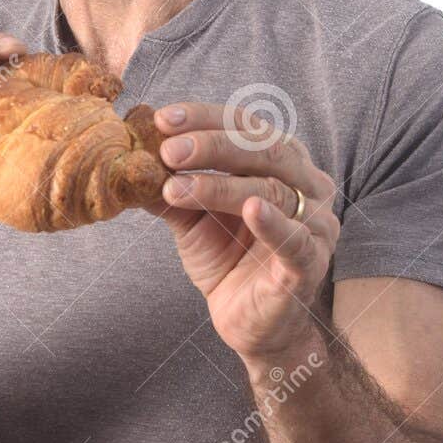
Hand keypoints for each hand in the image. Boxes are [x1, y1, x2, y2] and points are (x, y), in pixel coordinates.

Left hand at [146, 100, 340, 366]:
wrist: (248, 324)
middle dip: (212, 145)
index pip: (246, 126)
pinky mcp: (310, 264)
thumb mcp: (190, 219)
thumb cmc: (228, 261)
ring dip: (220, 187)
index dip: (204, 118)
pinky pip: (295, 239)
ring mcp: (314, 224)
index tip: (162, 119)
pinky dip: (274, 223)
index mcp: (282, 163)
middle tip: (168, 150)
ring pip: (271, 190)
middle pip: (264, 149)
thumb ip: (169, 188)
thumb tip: (128, 158)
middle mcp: (307, 185)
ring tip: (176, 188)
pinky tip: (251, 209)